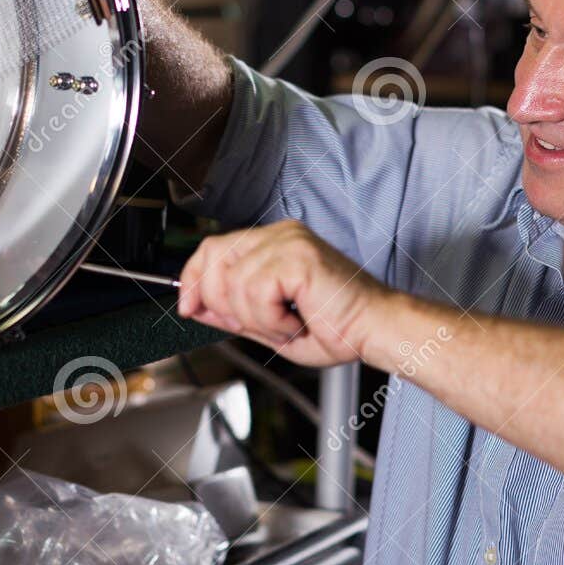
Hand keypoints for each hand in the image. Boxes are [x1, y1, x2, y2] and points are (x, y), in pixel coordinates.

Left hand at [177, 221, 387, 367]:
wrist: (375, 330)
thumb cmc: (337, 327)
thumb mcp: (270, 324)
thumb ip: (234, 312)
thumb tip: (196, 306)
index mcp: (275, 242)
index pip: (214, 247)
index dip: (193, 279)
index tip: (188, 308)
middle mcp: (280, 234)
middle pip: (215, 258)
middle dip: (222, 303)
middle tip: (260, 325)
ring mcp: (289, 241)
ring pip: (233, 283)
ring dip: (256, 319)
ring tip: (288, 324)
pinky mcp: (298, 256)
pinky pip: (256, 291)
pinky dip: (271, 319)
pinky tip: (295, 321)